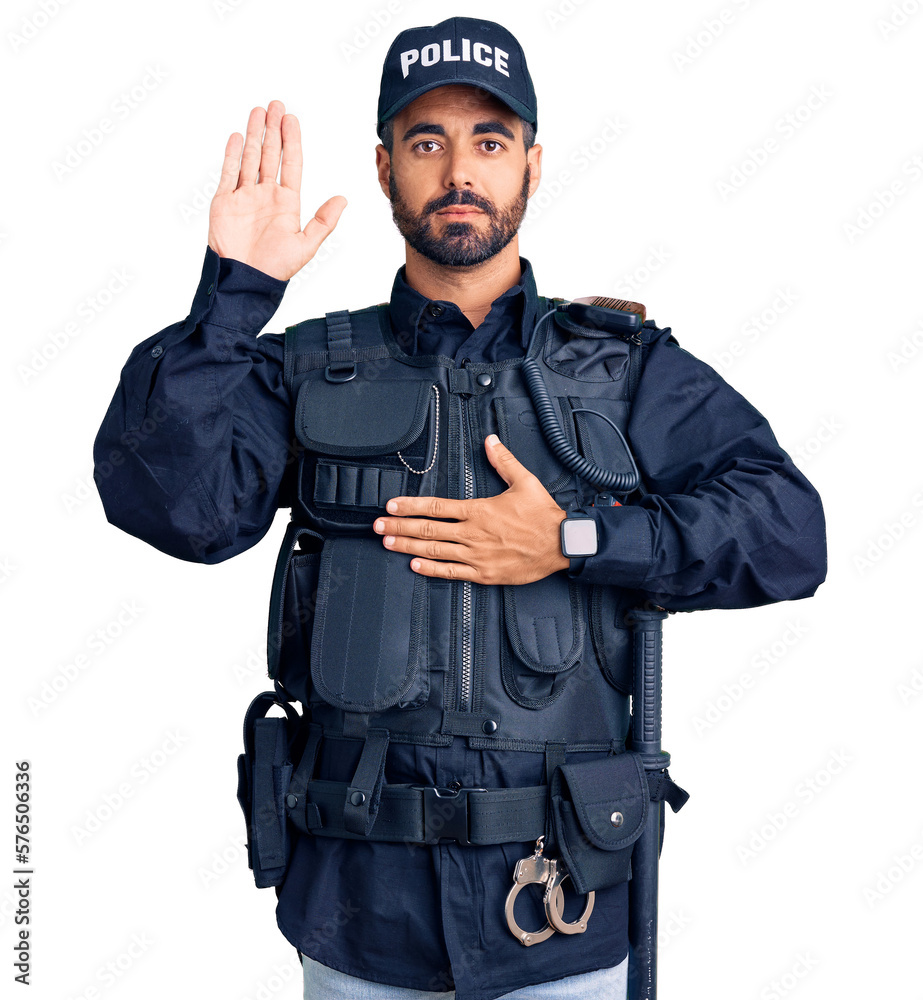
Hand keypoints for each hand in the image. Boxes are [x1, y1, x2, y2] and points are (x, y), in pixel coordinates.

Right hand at [208, 100, 346, 280]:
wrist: (244, 280)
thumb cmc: (275, 268)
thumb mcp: (306, 246)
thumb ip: (323, 221)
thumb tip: (343, 200)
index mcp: (287, 203)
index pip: (290, 163)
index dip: (291, 140)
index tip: (291, 119)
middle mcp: (266, 195)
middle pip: (270, 155)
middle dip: (272, 129)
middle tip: (275, 104)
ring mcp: (245, 196)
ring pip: (250, 158)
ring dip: (254, 135)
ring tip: (257, 112)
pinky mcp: (225, 202)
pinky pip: (229, 173)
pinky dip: (232, 155)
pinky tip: (238, 138)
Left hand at [373, 435, 569, 584]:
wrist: (562, 545)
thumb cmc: (543, 516)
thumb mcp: (525, 482)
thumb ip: (503, 461)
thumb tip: (490, 441)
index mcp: (478, 510)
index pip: (435, 506)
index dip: (409, 506)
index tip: (391, 506)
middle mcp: (473, 533)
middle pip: (427, 530)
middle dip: (399, 527)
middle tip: (378, 527)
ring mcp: (477, 555)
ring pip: (434, 551)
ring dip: (408, 547)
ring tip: (388, 544)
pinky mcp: (485, 573)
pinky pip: (452, 572)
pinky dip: (431, 569)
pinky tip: (415, 566)